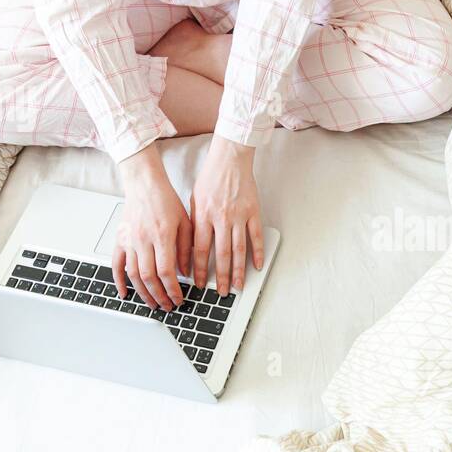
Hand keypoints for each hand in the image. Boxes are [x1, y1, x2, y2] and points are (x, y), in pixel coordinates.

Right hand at [113, 145, 191, 309]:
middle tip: (168, 306)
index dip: (172, 289)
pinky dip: (118, 281)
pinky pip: (116, 264)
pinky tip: (124, 293)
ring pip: (133, 275)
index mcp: (162, 236)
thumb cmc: (166, 200)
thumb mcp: (185, 223)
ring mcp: (129, 241)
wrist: (144, 185)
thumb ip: (186, 249)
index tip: (179, 299)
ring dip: (143, 293)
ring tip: (153, 304)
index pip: (166, 272)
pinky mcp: (120, 240)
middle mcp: (143, 241)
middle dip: (159, 296)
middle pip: (149, 278)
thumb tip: (185, 272)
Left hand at [191, 137, 264, 295]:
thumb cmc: (210, 178)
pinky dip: (257, 253)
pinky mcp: (253, 212)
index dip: (199, 269)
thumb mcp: (194, 201)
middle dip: (220, 277)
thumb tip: (194, 248)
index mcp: (203, 216)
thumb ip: (195, 225)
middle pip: (220, 255)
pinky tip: (257, 266)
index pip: (200, 250)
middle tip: (221, 292)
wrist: (229, 159)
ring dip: (238, 271)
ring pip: (238, 250)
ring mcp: (238, 216)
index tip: (199, 283)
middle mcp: (220, 218)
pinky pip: (255, 237)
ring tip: (238, 286)